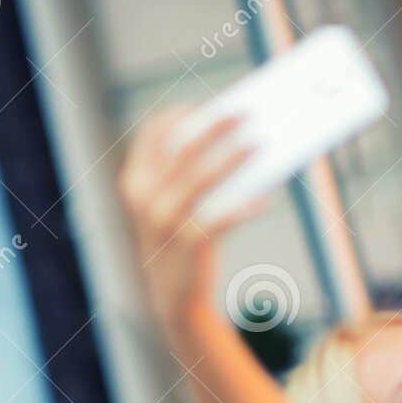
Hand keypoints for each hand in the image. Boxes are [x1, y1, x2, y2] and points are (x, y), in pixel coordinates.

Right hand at [116, 108, 266, 325]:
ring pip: (200, 178)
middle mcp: (143, 197)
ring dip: (232, 157)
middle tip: (245, 112)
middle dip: (214, 126)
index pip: (154, 134)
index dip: (183, 114)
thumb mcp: (176, 205)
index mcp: (135, 181)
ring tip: (260, 144)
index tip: (211, 104)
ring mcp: (162, 221)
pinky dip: (244, 207)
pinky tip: (266, 199)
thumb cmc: (182, 241)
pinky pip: (219, 218)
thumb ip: (190, 176)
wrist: (173, 298)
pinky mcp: (186, 245)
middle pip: (181, 149)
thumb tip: (237, 142)